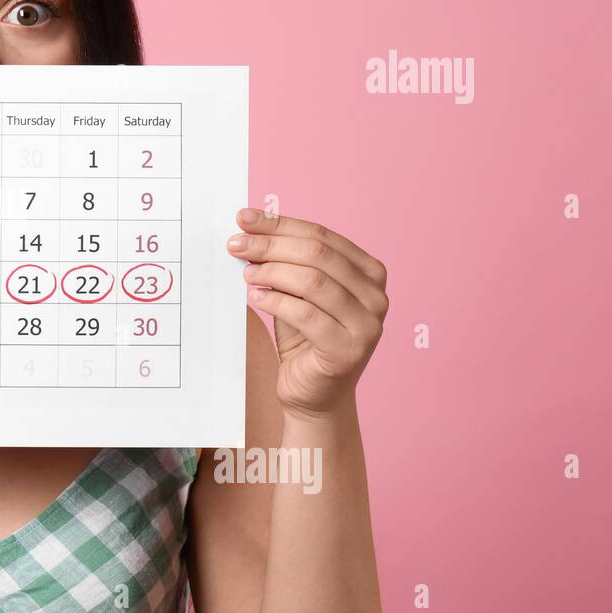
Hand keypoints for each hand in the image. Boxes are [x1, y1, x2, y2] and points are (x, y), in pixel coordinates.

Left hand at [227, 208, 388, 418]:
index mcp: (369, 272)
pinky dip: (275, 301)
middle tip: (236, 244)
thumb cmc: (304, 337)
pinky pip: (306, 314)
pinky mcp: (348, 349)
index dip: (279, 224)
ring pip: (312, 280)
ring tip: (245, 273)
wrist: (314, 393)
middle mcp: (376, 295)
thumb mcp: (296, 292)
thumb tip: (250, 227)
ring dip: (271, 271)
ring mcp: (367, 324)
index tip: (243, 218)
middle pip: (317, 254)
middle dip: (270, 245)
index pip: (320, 235)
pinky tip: (255, 297)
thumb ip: (284, 262)